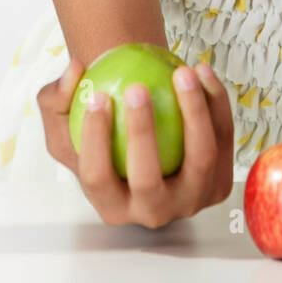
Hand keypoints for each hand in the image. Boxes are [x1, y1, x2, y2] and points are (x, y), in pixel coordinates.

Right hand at [37, 57, 234, 227]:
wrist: (145, 134)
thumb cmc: (102, 127)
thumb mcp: (64, 119)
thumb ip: (57, 96)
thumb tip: (75, 70)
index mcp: (111, 206)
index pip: (97, 178)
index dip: (94, 140)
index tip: (97, 95)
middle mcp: (152, 213)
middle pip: (148, 180)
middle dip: (141, 134)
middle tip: (136, 88)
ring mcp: (191, 201)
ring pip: (200, 159)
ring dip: (193, 112)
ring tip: (181, 71)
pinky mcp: (220, 183)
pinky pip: (224, 139)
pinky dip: (216, 103)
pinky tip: (202, 69)